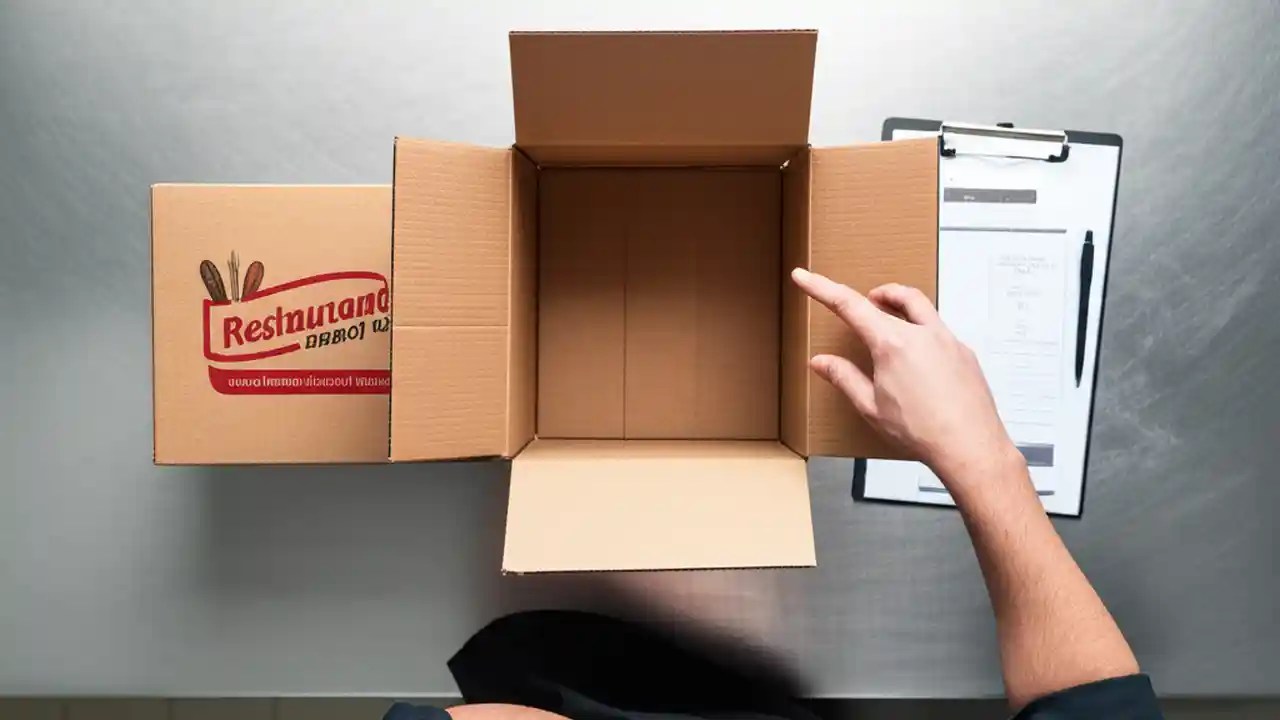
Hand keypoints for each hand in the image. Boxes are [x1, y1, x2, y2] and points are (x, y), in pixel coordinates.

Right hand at [791, 268, 1022, 486]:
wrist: (971, 447)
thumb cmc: (923, 431)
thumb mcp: (871, 407)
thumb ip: (844, 378)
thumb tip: (821, 361)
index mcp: (892, 344)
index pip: (849, 305)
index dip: (822, 288)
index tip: (804, 277)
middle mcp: (923, 334)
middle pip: (895, 295)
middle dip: (876, 294)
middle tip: (865, 301)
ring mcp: (948, 340)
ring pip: (922, 306)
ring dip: (902, 305)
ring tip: (892, 322)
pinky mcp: (965, 353)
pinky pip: (941, 330)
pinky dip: (923, 331)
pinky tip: (920, 359)